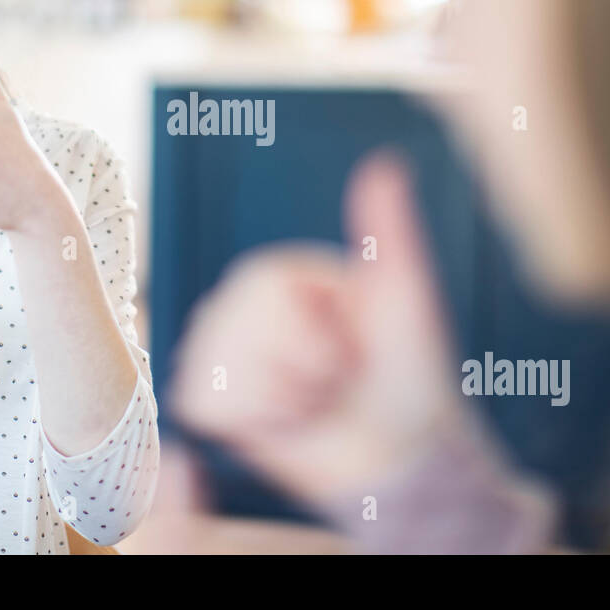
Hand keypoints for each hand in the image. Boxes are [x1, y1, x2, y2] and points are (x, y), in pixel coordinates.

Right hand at [169, 150, 464, 506]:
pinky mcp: (212, 398)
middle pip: (229, 336)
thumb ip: (389, 230)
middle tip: (335, 377)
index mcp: (278, 272)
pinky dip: (248, 424)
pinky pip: (201, 405)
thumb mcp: (405, 294)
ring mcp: (220, 348)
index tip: (351, 345)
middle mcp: (239, 302)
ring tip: (312, 400)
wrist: (399, 446)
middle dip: (296, 374)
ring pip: (214, 373)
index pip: (258, 298)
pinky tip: (285, 420)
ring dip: (276, 403)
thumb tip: (385, 162)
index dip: (309, 339)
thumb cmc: (408, 369)